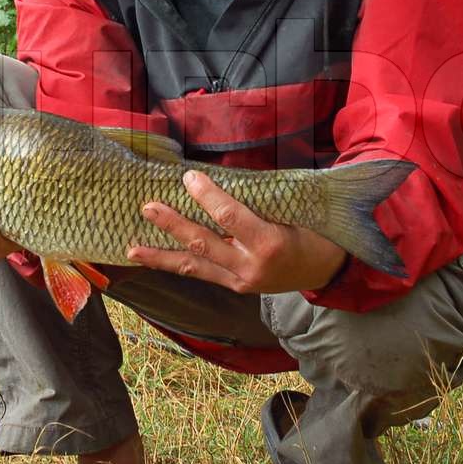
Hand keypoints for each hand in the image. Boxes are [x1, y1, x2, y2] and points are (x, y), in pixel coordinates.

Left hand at [126, 170, 347, 293]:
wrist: (330, 270)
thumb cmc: (316, 230)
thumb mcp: (296, 209)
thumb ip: (260, 198)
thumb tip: (221, 175)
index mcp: (270, 244)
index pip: (230, 217)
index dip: (208, 196)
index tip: (188, 177)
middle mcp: (251, 267)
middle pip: (204, 243)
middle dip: (173, 224)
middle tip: (148, 207)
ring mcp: (241, 281)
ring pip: (195, 266)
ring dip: (161, 256)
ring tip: (132, 248)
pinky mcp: (235, 287)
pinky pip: (201, 274)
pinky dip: (176, 266)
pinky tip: (153, 259)